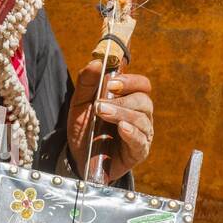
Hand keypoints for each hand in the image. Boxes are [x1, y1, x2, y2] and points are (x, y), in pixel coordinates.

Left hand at [65, 59, 153, 182]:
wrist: (78, 159)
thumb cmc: (84, 130)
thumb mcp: (79, 104)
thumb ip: (87, 83)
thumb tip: (96, 62)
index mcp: (128, 100)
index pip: (142, 84)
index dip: (130, 81)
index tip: (112, 83)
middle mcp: (139, 115)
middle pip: (144, 100)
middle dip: (122, 101)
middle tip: (100, 105)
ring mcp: (141, 134)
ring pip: (143, 119)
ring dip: (122, 114)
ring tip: (103, 115)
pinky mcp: (139, 152)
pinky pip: (141, 141)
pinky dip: (132, 133)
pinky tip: (122, 128)